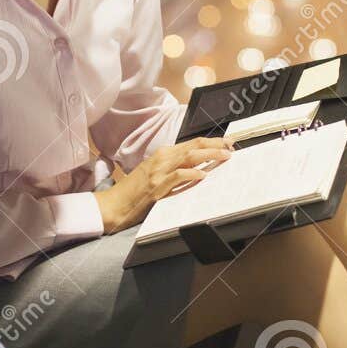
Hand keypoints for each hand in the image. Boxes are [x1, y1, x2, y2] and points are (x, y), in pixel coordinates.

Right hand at [96, 137, 233, 232]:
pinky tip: (202, 176)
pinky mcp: (156, 187)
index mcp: (162, 154)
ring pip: (188, 157)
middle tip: (232, 146)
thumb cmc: (134, 191)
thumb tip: (199, 167)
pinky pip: (177, 177)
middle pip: (193, 146)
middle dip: (215, 145)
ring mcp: (158, 172)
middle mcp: (161, 159)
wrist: (114, 205)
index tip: (227, 143)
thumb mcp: (154, 172)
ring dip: (209, 156)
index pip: (191, 143)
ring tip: (225, 156)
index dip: (211, 142)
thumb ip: (174, 167)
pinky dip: (191, 174)